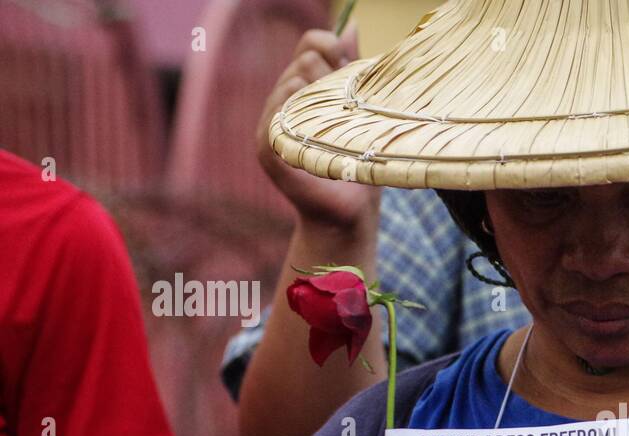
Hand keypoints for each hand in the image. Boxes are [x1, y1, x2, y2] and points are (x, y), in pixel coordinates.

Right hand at [257, 25, 379, 230]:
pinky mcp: (268, 151)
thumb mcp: (360, 115)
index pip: (306, 49)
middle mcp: (283, 105)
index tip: (347, 56)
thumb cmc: (358, 166)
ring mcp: (272, 127)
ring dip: (318, 88)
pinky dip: (293, 109)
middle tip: (350, 93)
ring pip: (290, 84)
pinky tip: (312, 115)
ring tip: (339, 109)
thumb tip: (352, 26)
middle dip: (329, 69)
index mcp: (304, 93)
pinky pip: (275, 117)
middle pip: (301, 63)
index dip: (326, 44)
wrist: (350, 216)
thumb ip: (352, 72)